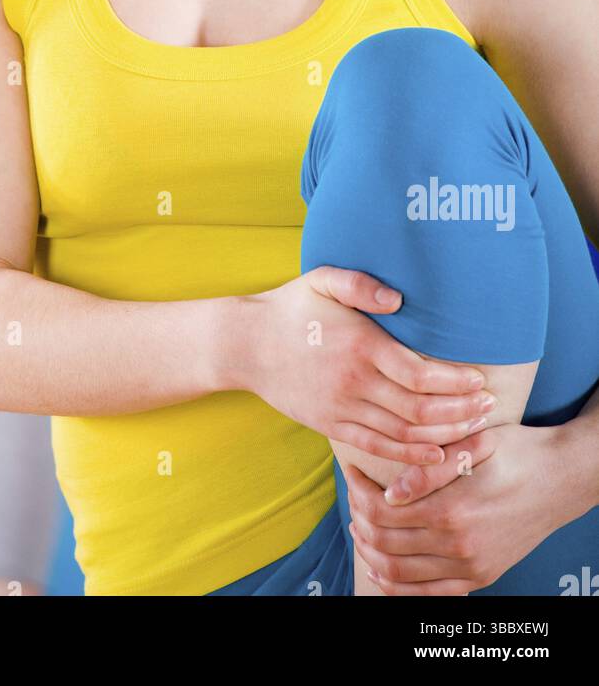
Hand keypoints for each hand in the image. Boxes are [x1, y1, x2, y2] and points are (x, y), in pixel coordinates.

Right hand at [247, 266, 494, 466]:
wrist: (247, 345)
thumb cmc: (292, 307)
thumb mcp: (323, 280)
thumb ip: (361, 284)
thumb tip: (400, 298)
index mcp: (361, 347)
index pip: (421, 374)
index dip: (456, 382)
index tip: (480, 380)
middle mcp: (354, 383)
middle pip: (421, 410)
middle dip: (461, 411)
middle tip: (490, 407)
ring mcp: (342, 409)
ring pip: (404, 434)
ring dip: (444, 434)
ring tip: (473, 429)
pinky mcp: (331, 426)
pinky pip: (377, 448)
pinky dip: (410, 457)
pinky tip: (436, 453)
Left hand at [343, 422, 564, 593]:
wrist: (559, 480)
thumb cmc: (517, 452)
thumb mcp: (474, 444)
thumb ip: (430, 469)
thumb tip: (389, 493)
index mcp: (452, 509)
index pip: (382, 510)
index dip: (357, 490)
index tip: (351, 469)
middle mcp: (458, 546)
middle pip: (384, 542)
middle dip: (358, 516)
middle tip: (352, 493)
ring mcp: (469, 567)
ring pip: (398, 572)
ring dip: (370, 549)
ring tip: (360, 523)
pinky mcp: (479, 578)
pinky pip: (426, 593)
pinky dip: (396, 584)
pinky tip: (380, 565)